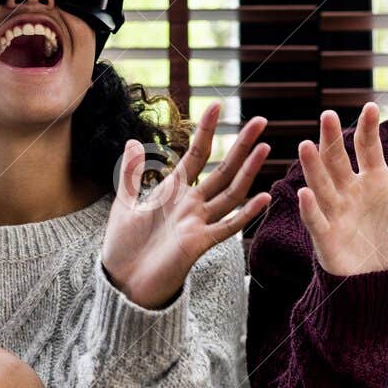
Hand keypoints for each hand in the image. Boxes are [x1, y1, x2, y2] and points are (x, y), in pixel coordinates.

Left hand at [102, 102, 271, 308]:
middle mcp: (192, 204)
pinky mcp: (200, 243)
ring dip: (248, 170)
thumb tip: (134, 140)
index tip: (217, 105)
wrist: (122, 282)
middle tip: (260, 120)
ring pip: (230, 192)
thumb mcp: (124, 203)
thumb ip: (132, 173)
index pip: (197, 153)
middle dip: (241, 144)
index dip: (207, 130)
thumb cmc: (123, 245)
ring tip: (265, 147)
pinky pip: (228, 226)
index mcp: (174, 191)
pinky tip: (263, 197)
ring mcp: (199, 222)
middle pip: (223, 168)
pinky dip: (246, 213)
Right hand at [297, 103, 387, 276]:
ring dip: (314, 166)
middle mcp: (351, 191)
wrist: (386, 280)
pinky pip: (316, 220)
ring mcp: (336, 212)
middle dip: (332, 139)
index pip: (368, 149)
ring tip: (306, 144)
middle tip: (328, 115)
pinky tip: (304, 193)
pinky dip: (309, 208)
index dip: (369, 129)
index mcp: (374, 181)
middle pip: (338, 160)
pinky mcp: (326, 237)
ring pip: (322, 184)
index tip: (371, 107)